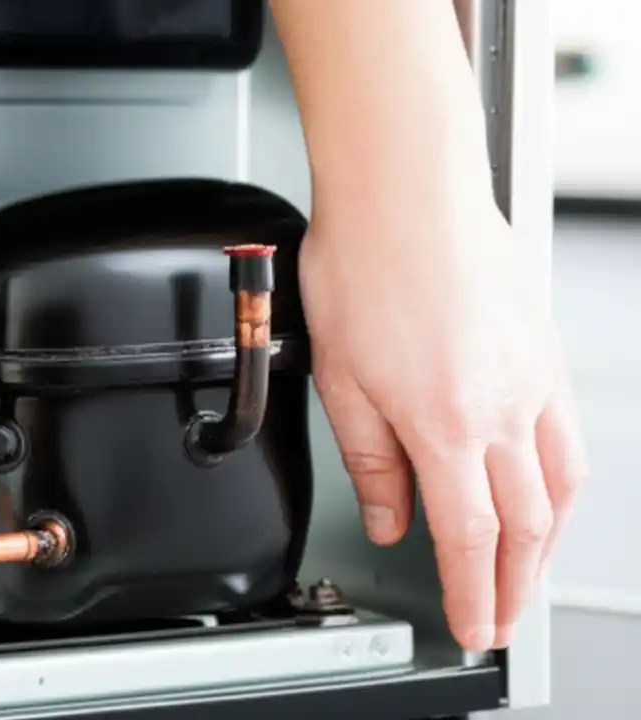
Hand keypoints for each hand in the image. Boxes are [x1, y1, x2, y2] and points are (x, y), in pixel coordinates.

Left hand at [301, 195, 586, 651]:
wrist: (405, 189)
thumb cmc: (365, 264)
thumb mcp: (341, 378)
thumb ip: (370, 461)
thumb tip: (391, 517)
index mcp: (444, 422)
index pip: (470, 537)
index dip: (475, 594)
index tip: (475, 627)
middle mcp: (503, 407)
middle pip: (526, 525)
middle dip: (516, 586)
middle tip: (504, 620)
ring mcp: (535, 378)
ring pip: (561, 487)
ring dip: (548, 546)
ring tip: (528, 575)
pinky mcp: (546, 350)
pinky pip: (570, 438)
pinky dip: (563, 486)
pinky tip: (548, 495)